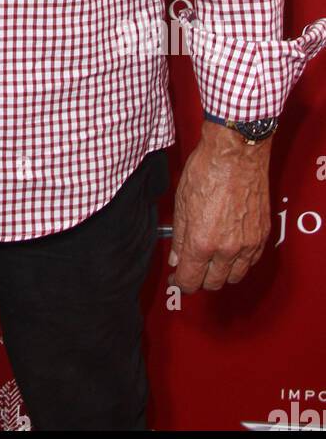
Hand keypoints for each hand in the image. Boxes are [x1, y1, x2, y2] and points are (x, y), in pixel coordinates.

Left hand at [168, 120, 271, 292]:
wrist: (236, 154)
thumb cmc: (207, 170)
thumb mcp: (182, 203)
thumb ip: (180, 236)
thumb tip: (177, 258)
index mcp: (202, 241)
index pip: (191, 280)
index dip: (181, 284)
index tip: (178, 280)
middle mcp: (227, 248)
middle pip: (213, 283)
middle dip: (200, 280)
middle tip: (192, 270)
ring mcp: (247, 244)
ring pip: (234, 277)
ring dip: (221, 274)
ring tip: (210, 262)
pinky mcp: (261, 235)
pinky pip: (251, 262)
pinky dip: (239, 263)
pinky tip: (229, 252)